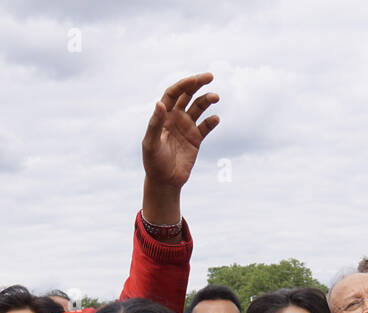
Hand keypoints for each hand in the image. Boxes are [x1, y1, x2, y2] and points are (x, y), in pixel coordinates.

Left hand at [142, 73, 218, 193]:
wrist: (164, 182)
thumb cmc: (153, 163)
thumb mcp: (151, 144)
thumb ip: (155, 124)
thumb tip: (159, 103)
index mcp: (163, 116)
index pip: (173, 93)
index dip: (183, 84)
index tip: (195, 80)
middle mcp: (175, 118)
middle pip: (187, 95)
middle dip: (198, 84)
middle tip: (209, 76)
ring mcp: (186, 127)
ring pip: (199, 108)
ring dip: (207, 100)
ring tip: (215, 97)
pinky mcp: (196, 139)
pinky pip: (206, 126)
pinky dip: (212, 121)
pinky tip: (215, 119)